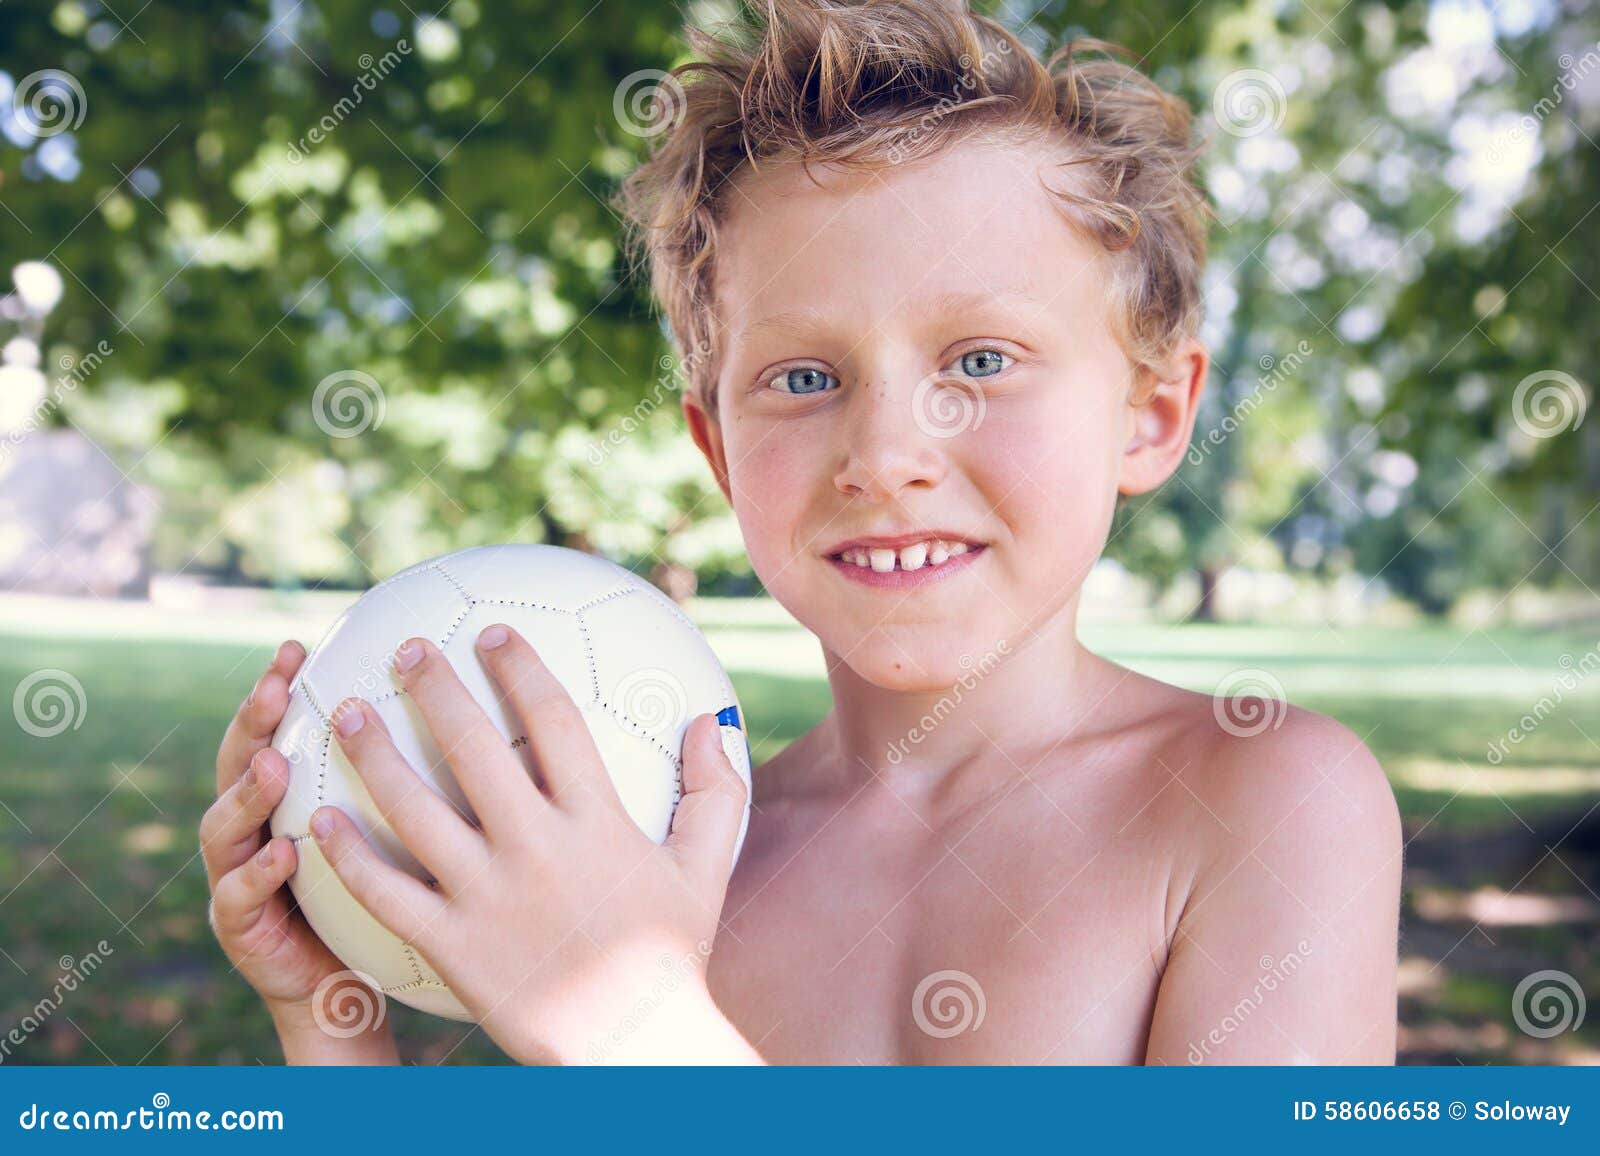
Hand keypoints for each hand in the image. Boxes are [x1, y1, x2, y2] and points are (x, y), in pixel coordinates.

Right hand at [201, 640, 397, 1063]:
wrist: (350, 992)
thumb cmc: (388, 898)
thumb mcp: (409, 831)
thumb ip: (422, 776)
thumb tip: (482, 715)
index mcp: (293, 796)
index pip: (281, 730)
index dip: (281, 686)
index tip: (299, 645)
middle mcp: (255, 828)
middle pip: (240, 761)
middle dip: (252, 720)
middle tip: (275, 686)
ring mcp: (238, 878)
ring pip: (224, 825)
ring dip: (246, 791)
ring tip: (274, 762)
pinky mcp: (242, 932)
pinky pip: (240, 899)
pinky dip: (259, 873)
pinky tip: (284, 853)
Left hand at [309, 624, 755, 1064]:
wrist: (633, 1043)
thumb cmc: (669, 951)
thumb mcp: (704, 865)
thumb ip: (714, 789)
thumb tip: (709, 720)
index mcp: (597, 820)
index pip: (552, 719)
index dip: (519, 668)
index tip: (493, 634)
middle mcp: (537, 847)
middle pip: (474, 747)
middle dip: (435, 687)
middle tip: (407, 650)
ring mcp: (489, 896)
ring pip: (416, 809)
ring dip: (376, 753)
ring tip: (347, 714)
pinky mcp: (452, 944)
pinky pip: (387, 892)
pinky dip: (350, 853)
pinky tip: (322, 818)